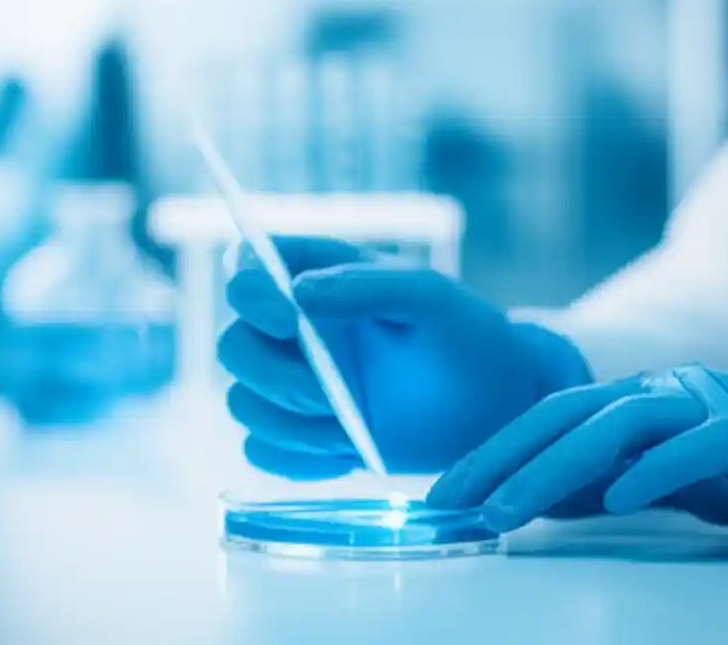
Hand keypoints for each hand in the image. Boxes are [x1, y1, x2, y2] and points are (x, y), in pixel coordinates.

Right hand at [218, 236, 589, 477]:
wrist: (494, 409)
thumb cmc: (464, 337)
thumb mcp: (429, 297)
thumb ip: (365, 286)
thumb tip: (299, 293)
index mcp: (312, 276)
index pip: (246, 268)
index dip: (250, 292)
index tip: (289, 320)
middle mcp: (288, 329)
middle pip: (233, 347)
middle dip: (272, 378)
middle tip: (326, 396)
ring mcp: (289, 385)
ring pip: (243, 404)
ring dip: (287, 424)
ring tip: (347, 432)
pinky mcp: (298, 436)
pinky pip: (261, 451)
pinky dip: (295, 458)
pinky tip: (345, 456)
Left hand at [427, 365, 727, 531]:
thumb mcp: (645, 481)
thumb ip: (590, 485)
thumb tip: (516, 502)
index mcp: (628, 398)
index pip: (542, 418)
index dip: (489, 452)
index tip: (442, 495)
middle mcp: (656, 391)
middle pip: (564, 414)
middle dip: (503, 458)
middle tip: (459, 504)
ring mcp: (701, 403)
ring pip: (615, 424)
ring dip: (552, 469)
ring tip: (508, 511)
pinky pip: (695, 447)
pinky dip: (653, 471)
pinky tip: (617, 501)